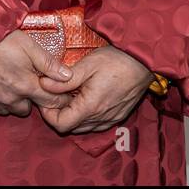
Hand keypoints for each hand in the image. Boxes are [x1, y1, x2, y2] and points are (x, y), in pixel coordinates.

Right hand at [0, 30, 76, 116]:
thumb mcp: (28, 45)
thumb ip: (48, 63)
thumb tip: (68, 76)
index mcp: (26, 86)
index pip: (51, 102)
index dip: (58, 99)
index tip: (59, 94)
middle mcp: (10, 99)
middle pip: (27, 109)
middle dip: (28, 98)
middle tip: (23, 80)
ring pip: (8, 110)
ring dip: (10, 100)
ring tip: (6, 81)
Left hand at [36, 46, 152, 134]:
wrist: (144, 62)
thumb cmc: (117, 60)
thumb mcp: (87, 65)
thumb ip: (64, 80)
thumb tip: (43, 84)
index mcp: (91, 107)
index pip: (61, 125)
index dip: (48, 114)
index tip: (46, 99)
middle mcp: (101, 118)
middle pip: (71, 127)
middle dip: (60, 114)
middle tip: (57, 94)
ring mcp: (110, 119)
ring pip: (83, 127)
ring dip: (74, 115)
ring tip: (72, 94)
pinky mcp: (117, 117)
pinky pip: (96, 124)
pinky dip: (87, 116)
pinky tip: (86, 98)